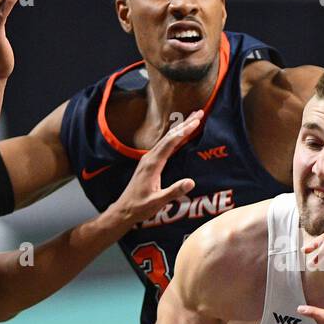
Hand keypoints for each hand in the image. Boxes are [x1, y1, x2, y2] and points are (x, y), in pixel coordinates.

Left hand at [107, 111, 202, 225]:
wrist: (124, 210)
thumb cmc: (140, 207)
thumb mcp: (158, 202)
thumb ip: (174, 191)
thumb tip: (191, 182)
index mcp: (152, 164)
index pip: (170, 143)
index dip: (184, 131)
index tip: (196, 121)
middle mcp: (149, 157)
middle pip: (169, 136)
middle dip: (185, 124)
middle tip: (199, 113)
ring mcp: (148, 159)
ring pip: (166, 139)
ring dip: (180, 128)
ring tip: (193, 119)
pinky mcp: (150, 163)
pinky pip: (164, 145)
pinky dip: (175, 137)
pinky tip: (180, 135)